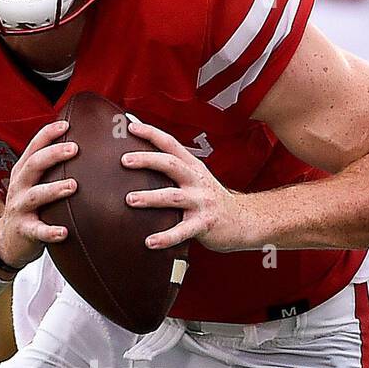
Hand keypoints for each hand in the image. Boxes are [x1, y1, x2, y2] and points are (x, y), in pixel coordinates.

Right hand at [0, 120, 76, 269]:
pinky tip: (64, 232)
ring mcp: (20, 208)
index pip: (34, 147)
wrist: (8, 240)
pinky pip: (38, 231)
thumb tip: (81, 146)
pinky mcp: (24, 230)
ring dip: (54, 189)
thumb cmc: (30, 207)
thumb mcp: (34, 184)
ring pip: (36, 195)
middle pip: (34, 165)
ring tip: (73, 186)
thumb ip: (50, 168)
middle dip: (53, 155)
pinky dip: (50, 231)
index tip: (66, 124)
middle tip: (74, 149)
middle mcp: (19, 186)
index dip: (48, 134)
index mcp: (23, 172)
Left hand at [121, 120, 238, 250]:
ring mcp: (201, 202)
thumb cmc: (211, 200)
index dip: (152, 133)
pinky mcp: (204, 224)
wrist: (243, 221)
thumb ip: (174, 171)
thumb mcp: (196, 179)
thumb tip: (141, 163)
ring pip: (174, 197)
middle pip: (171, 164)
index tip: (131, 125)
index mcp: (193, 167)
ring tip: (130, 199)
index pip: (171, 144)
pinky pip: (183, 231)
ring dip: (151, 197)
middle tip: (125, 160)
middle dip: (147, 160)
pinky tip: (150, 242)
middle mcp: (197, 181)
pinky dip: (166, 237)